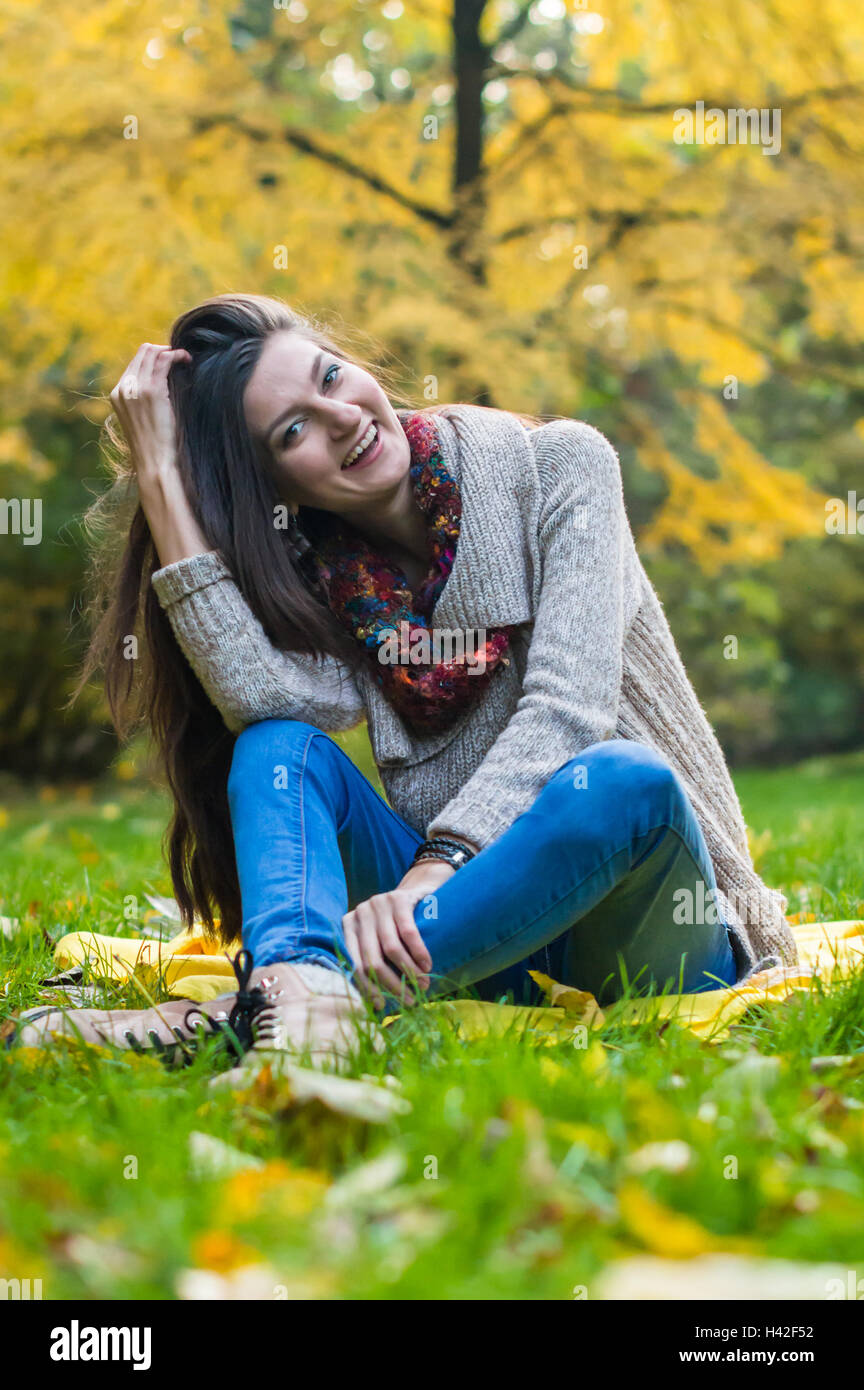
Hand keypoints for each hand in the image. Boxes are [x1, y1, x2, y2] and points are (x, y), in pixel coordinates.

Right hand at [110, 342, 210, 567]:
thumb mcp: (145, 421)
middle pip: (142, 352)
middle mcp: (122, 389)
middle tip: (181, 359)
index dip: (154, 358)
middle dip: (163, 351)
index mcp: (117, 395)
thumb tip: (163, 388)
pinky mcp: (150, 391)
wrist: (155, 465)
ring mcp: (135, 388)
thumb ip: (146, 401)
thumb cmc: (156, 448)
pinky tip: (187, 361)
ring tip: (186, 360)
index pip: (135, 363)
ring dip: (171, 352)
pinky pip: (163, 360)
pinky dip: (176, 356)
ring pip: (152, 352)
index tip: (172, 363)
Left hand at [342, 859, 454, 1008]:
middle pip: (372, 959)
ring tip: (423, 985)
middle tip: (409, 1000)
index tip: (382, 1006)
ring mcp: (378, 904)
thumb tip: (376, 1004)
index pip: (353, 963)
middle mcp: (360, 913)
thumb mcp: (379, 939)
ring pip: (391, 948)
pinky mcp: (398, 898)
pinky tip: (427, 966)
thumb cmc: (396, 925)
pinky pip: (408, 933)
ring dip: (409, 972)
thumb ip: (373, 960)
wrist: (418, 892)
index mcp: (349, 926)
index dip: (367, 987)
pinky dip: (418, 953)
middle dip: (391, 984)